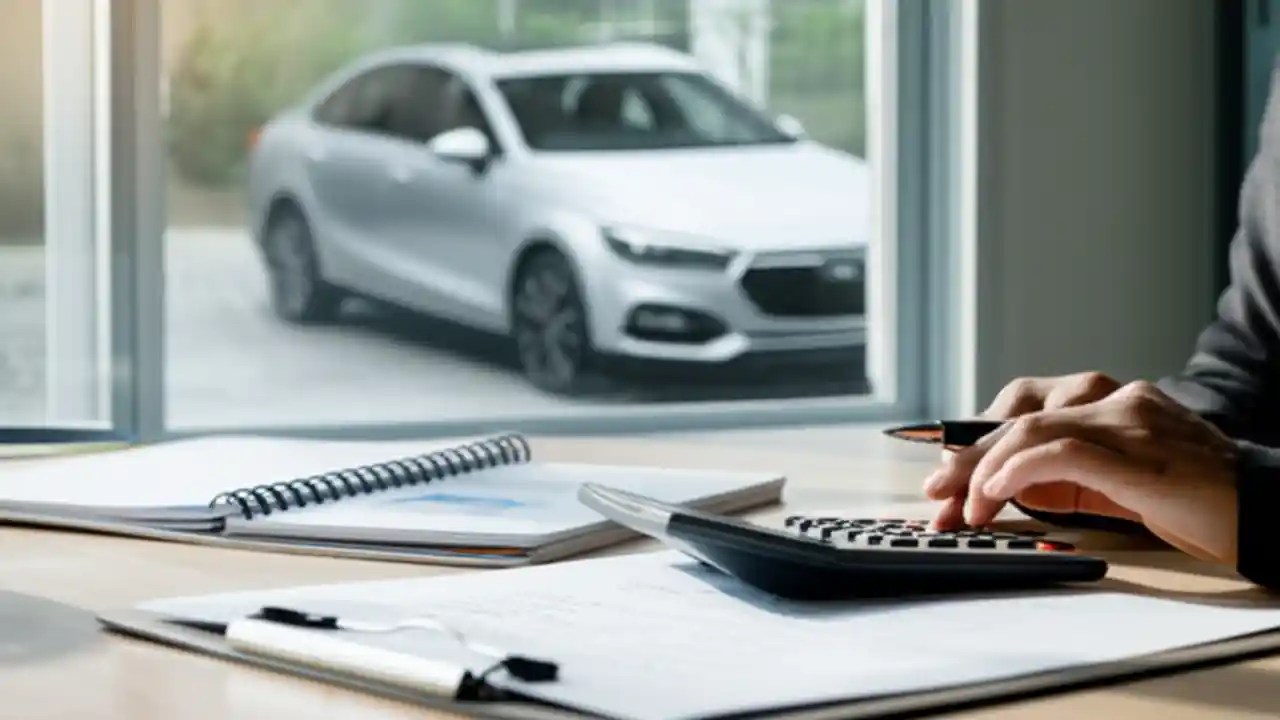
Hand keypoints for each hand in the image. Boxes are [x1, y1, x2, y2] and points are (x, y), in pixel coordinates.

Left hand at [925, 372, 1122, 527]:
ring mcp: (1130, 419)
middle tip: (936, 491)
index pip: (1024, 409)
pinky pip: (1061, 452)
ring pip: (1030, 428)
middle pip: (1019, 413)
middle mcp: (1117, 397)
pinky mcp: (1141, 454)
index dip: (977, 442)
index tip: (948, 482)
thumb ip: (1071, 478)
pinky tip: (995, 493)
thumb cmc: (1209, 500)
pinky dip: (1017, 470)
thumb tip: (1011, 487)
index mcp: (1110, 401)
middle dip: (968, 454)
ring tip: (963, 506)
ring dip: (984, 467)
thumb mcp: (1125, 487)